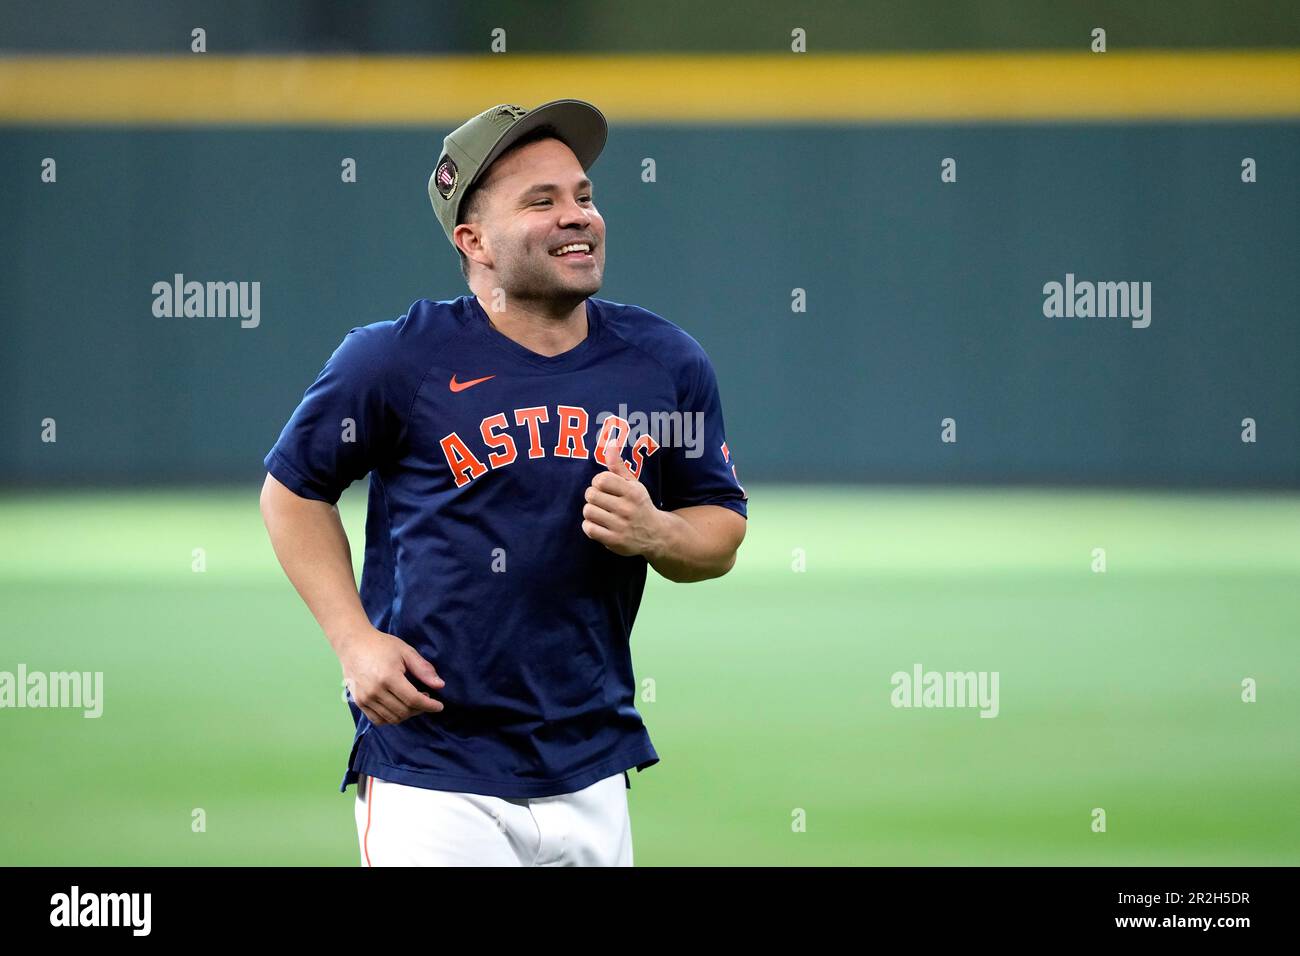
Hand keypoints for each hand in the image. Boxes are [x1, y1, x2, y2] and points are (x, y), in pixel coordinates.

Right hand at [336, 626, 445, 725]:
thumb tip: (440, 685)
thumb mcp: (406, 652)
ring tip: (412, 702)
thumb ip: (423, 669)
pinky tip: (398, 707)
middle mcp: (375, 691)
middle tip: (425, 698)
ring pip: (392, 718)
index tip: (439, 706)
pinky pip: (378, 720)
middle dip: (420, 709)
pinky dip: (391, 718)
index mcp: (388, 676)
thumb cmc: (382, 645)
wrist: (353, 644)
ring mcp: (365, 698)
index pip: (413, 700)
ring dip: (407, 714)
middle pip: (404, 711)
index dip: (429, 706)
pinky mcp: (359, 702)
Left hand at [582, 436, 667, 557]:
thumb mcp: (633, 484)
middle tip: (601, 500)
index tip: (604, 487)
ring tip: (600, 512)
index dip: (598, 482)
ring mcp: (620, 526)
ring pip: (588, 511)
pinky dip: (590, 526)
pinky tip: (599, 524)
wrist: (656, 534)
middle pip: (591, 495)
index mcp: (632, 492)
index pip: (601, 479)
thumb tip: (609, 442)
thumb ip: (619, 465)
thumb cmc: (640, 505)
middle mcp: (627, 509)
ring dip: (591, 511)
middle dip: (593, 496)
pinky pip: (589, 529)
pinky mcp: (614, 541)